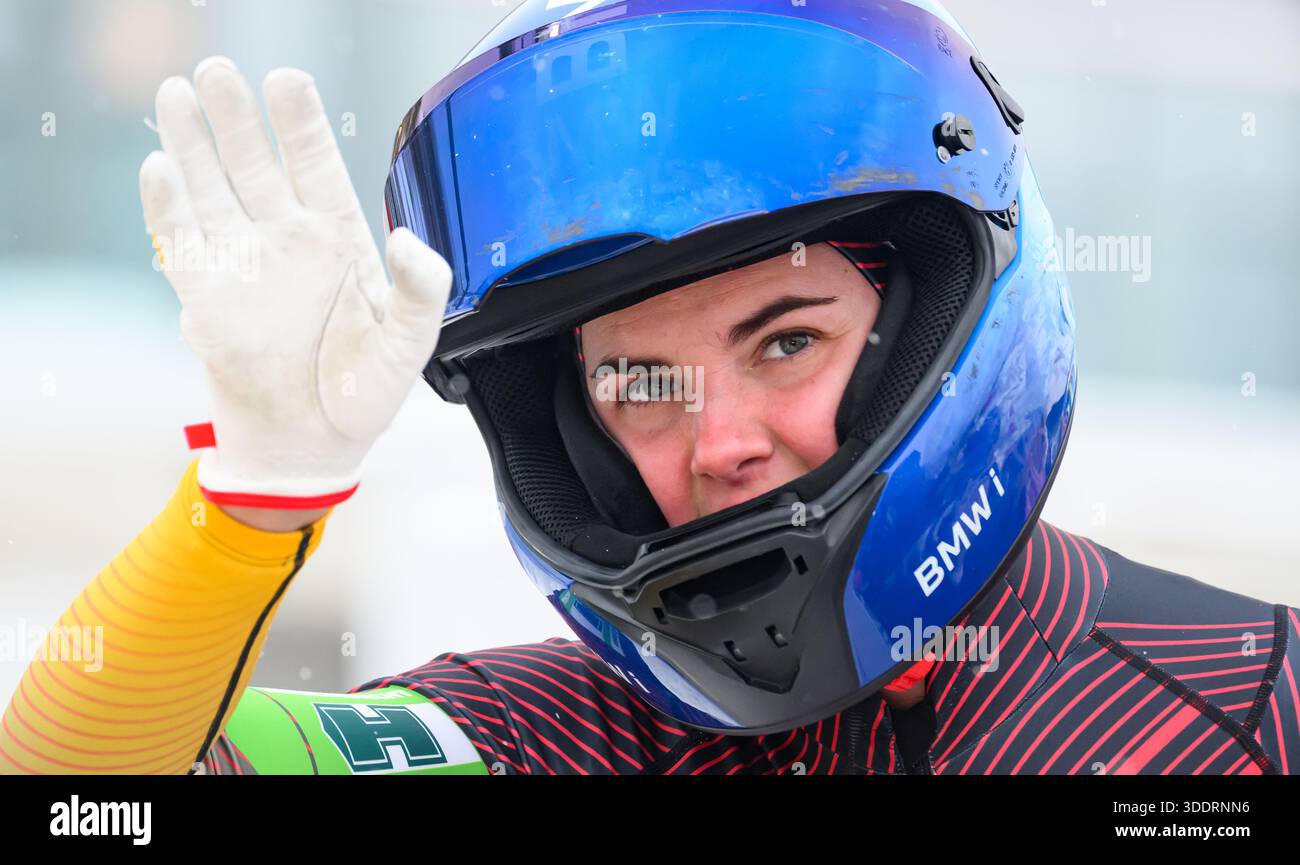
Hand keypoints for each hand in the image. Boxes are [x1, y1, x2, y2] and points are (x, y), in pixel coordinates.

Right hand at [139, 57, 449, 509]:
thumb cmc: (363, 396)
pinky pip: (183, 241)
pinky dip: (169, 206)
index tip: (287, 81)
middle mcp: (287, 241)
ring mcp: (244, 264)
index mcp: (340, 242)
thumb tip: (411, 240)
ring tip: (177, 94)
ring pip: (212, 188)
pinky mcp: (206, 296)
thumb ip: (421, 292)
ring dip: (194, 144)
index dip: (300, 124)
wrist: (310, 448)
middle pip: (256, 163)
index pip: (317, 166)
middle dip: (238, 118)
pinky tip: (159, 168)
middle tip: (218, 71)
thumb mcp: (408, 347)